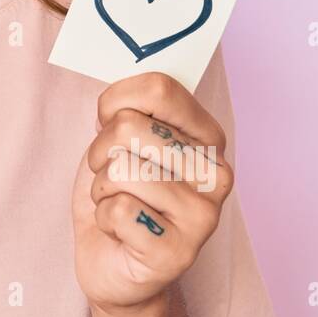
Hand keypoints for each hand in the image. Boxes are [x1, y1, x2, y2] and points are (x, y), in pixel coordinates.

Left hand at [72, 72, 232, 316]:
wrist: (113, 263)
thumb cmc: (119, 194)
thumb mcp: (121, 141)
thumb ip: (131, 105)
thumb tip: (121, 53)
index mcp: (207, 136)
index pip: (159, 87)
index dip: (115, 101)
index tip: (110, 122)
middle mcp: (217, 173)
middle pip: (130, 127)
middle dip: (101, 152)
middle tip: (110, 175)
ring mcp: (204, 216)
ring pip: (120, 171)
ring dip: (102, 189)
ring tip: (118, 203)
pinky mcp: (178, 252)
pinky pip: (117, 211)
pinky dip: (104, 218)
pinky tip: (122, 231)